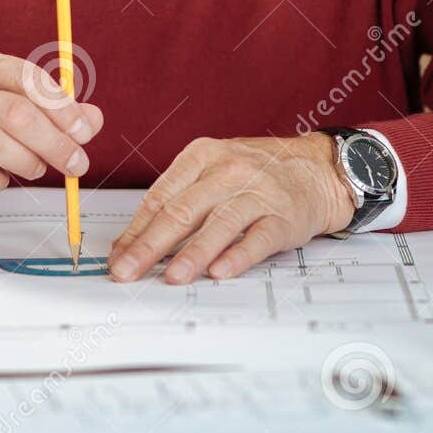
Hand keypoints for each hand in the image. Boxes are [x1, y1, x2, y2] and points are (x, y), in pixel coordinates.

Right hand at [0, 45, 101, 203]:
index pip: (26, 77)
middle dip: (54, 142)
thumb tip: (92, 119)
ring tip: (36, 168)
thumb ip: (52, 109)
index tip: (83, 131)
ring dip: (27, 162)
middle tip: (76, 163)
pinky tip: (0, 179)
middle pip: (15, 113)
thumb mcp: (8, 103)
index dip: (61, 106)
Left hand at [107, 134, 354, 284]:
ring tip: (172, 277)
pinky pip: (257, 238)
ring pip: (219, 224)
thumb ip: (176, 201)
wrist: (315, 170)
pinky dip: (237, 255)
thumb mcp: (212, 171)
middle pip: (183, 210)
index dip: (135, 231)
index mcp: (202, 156)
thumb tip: (131, 244)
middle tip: (128, 271)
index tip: (118, 258)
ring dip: (193, 253)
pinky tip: (220, 271)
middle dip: (150, 245)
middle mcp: (228, 171)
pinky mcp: (283, 217)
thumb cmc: (255, 173)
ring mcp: (258, 193)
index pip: (160, 197)